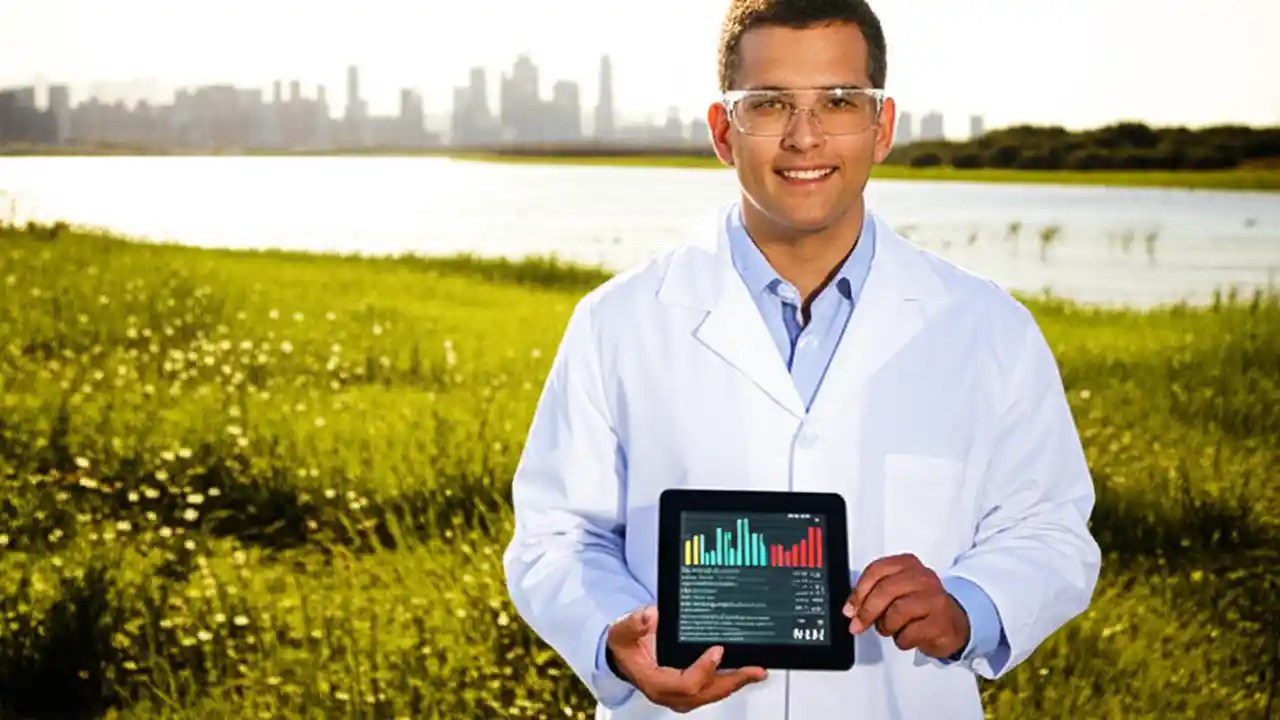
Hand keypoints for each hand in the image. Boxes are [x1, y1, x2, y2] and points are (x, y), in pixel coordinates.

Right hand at [605, 605, 767, 711]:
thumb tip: (650, 615)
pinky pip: (713, 690)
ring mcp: (681, 695)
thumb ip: (634, 623)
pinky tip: (744, 673)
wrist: (625, 655)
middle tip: (753, 670)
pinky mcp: (689, 691)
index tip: (717, 650)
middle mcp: (670, 694)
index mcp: (655, 683)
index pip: (686, 684)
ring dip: (736, 683)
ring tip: (756, 672)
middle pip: (706, 693)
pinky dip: (730, 681)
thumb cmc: (625, 646)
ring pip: (712, 694)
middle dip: (732, 681)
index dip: (704, 669)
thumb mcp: (622, 630)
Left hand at [842, 554, 969, 658]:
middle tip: (857, 625)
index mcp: (908, 564)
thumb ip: (875, 593)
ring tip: (891, 629)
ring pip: (896, 612)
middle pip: (885, 590)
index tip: (850, 609)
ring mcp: (935, 599)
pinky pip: (909, 633)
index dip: (859, 592)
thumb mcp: (897, 592)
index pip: (877, 570)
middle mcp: (923, 577)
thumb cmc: (920, 607)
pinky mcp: (941, 622)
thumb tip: (851, 608)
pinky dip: (901, 640)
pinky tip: (907, 636)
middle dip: (866, 612)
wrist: (954, 624)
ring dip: (886, 627)